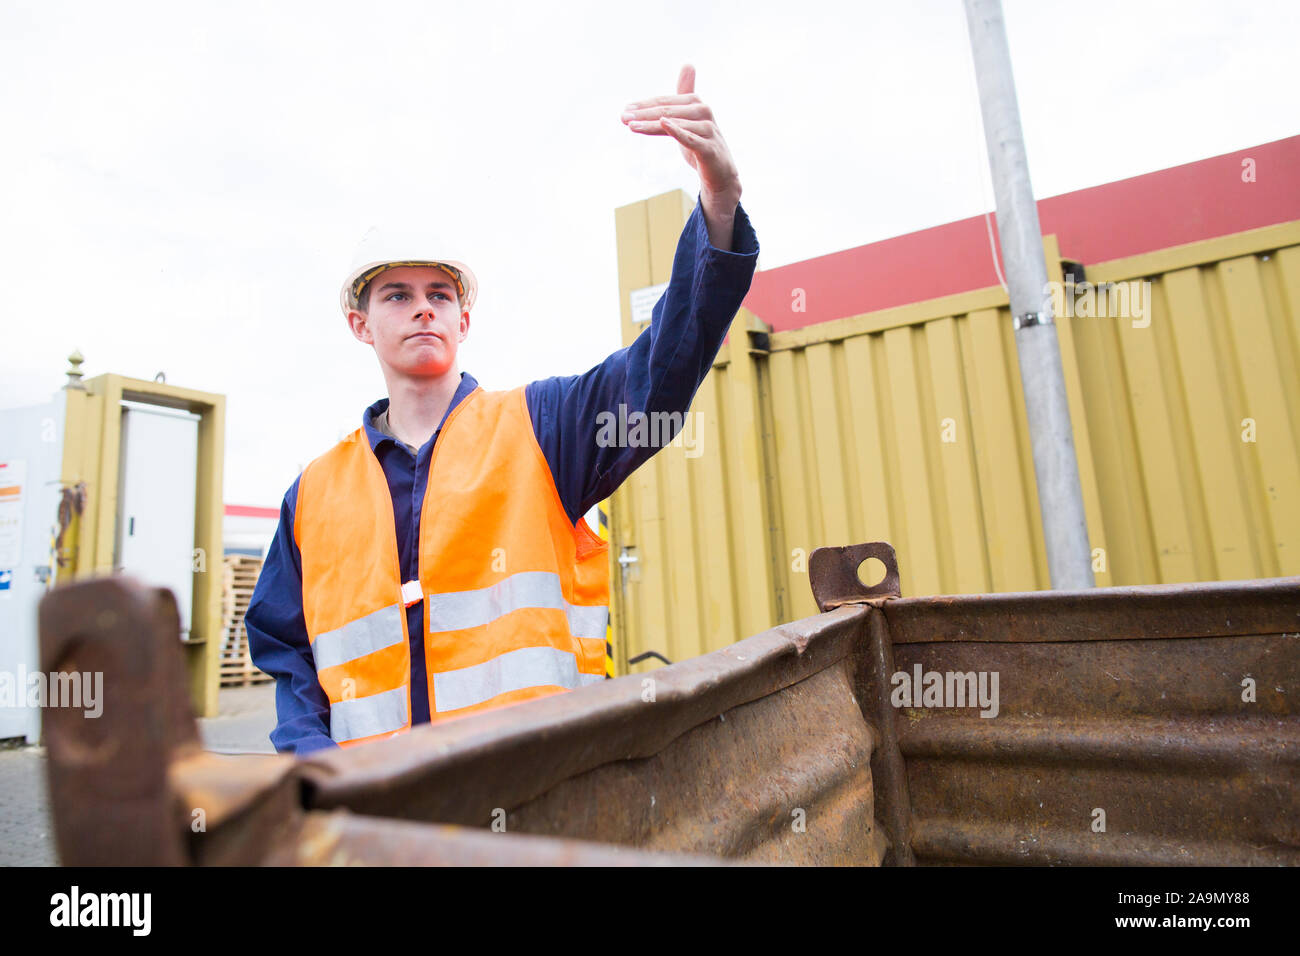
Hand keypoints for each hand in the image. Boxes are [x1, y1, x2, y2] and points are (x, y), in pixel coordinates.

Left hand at [621, 64, 741, 248]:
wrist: (720, 174)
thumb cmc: (701, 144)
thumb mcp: (688, 120)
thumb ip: (683, 97)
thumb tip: (688, 64)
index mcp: (695, 102)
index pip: (664, 101)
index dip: (644, 105)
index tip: (625, 109)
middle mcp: (703, 111)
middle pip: (667, 111)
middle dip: (643, 113)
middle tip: (622, 117)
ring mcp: (708, 129)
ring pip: (674, 124)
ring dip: (651, 124)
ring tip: (631, 126)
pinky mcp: (709, 148)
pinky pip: (690, 138)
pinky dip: (677, 130)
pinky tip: (663, 123)